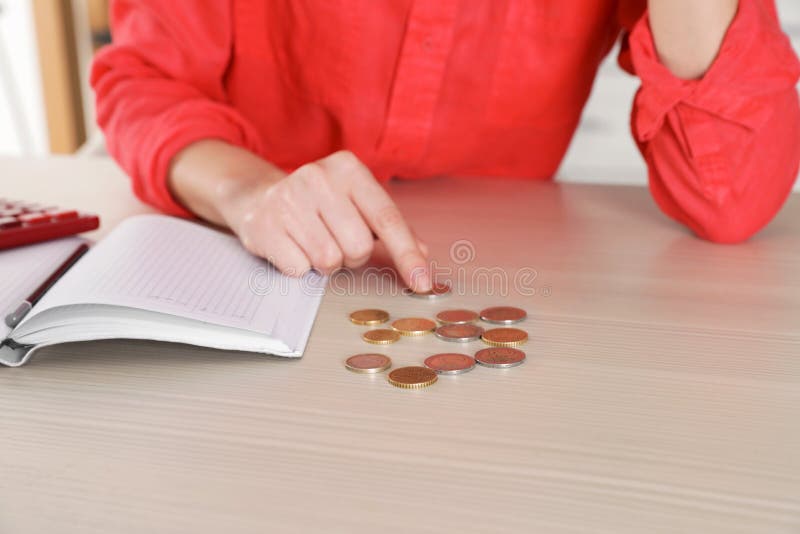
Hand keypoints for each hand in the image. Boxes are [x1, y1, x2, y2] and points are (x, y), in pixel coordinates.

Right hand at [222, 150, 430, 289]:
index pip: (387, 218)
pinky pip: (300, 268)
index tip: (423, 283)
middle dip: (352, 255)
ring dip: (326, 263)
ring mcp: (288, 199)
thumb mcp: (355, 203)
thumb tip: (423, 253)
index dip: (408, 255)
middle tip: (336, 240)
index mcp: (349, 169)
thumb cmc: (318, 204)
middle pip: (359, 246)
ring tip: (312, 242)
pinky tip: (292, 246)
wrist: (257, 197)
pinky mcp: (264, 225)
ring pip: (330, 261)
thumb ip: (391, 227)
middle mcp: (319, 178)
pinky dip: (300, 267)